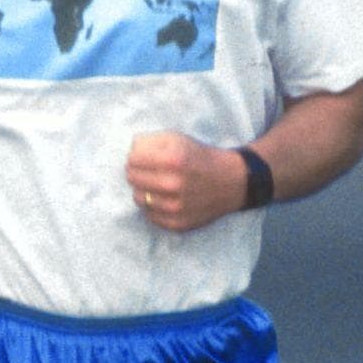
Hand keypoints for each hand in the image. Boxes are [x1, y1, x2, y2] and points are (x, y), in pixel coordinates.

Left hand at [125, 132, 246, 233]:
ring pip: (138, 198)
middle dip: (138, 172)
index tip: (143, 158)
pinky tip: (166, 199)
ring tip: (158, 185)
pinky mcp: (178, 223)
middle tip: (151, 171)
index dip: (136, 157)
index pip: (132, 160)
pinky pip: (150, 215)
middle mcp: (173, 185)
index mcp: (173, 160)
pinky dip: (154, 207)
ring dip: (144, 190)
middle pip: (132, 179)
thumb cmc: (200, 157)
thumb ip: (149, 141)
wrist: (232, 182)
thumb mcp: (178, 139)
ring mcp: (175, 207)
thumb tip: (130, 150)